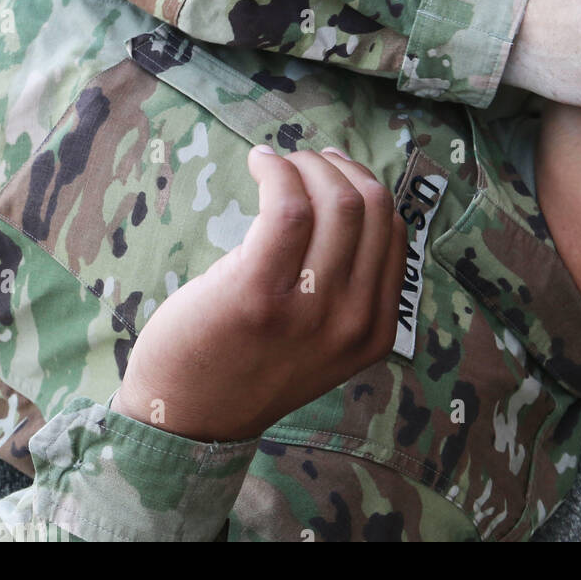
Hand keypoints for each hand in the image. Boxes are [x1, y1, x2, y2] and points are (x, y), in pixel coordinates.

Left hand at [113, 146, 406, 441]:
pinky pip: (287, 206)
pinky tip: (259, 164)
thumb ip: (347, 286)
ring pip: (335, 201)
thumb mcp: (322, 338)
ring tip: (277, 163)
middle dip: (337, 168)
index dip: (364, 185)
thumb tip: (348, 194)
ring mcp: (309, 309)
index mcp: (374, 330)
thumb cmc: (248, 363)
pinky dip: (276, 171)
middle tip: (302, 162)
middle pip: (369, 207)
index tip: (333, 171)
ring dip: (305, 165)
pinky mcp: (259, 293)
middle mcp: (352, 321)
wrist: (187, 417)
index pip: (393, 230)